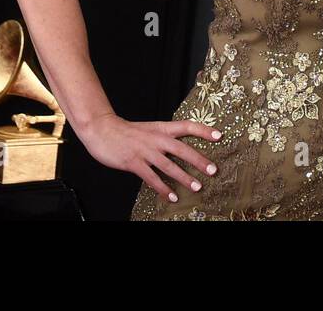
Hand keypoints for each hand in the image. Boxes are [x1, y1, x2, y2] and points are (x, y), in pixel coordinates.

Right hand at [80, 112, 220, 202]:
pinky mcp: (133, 163)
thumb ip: (164, 137)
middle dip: (199, 160)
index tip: (219, 135)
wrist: (102, 129)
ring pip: (168, 166)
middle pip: (182, 149)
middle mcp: (156, 139)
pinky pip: (151, 178)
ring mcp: (145, 151)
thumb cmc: (127, 131)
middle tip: (213, 170)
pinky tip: (171, 197)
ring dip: (184, 177)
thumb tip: (181, 148)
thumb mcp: (149, 129)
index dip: (203, 130)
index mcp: (161, 128)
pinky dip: (162, 188)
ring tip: (197, 187)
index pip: (187, 126)